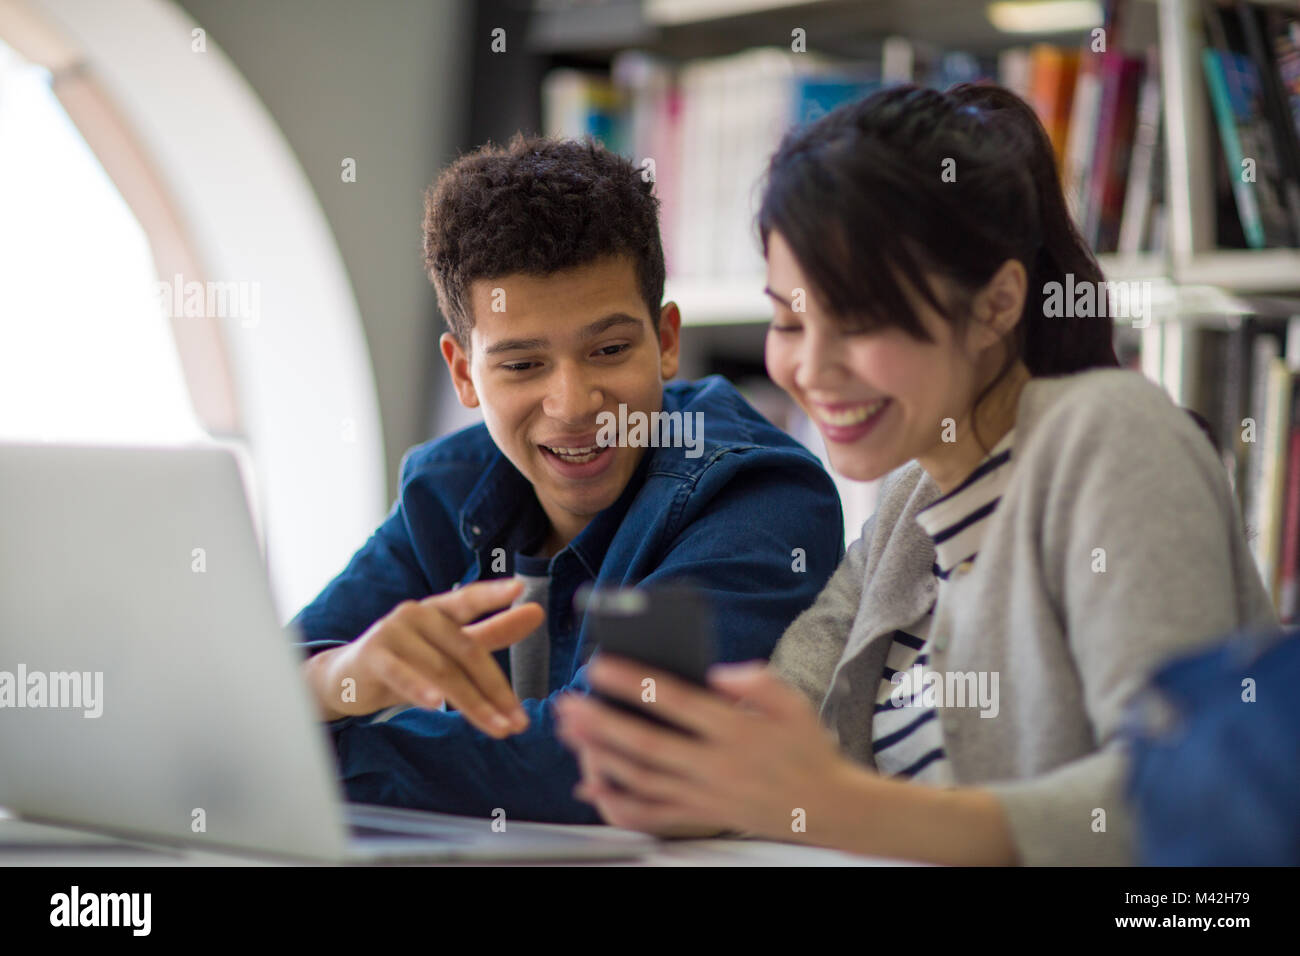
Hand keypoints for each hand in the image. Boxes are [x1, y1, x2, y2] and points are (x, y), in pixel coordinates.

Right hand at [307, 579, 542, 737]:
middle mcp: (417, 614)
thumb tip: (536, 612)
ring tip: (498, 728)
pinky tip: (438, 706)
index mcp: (440, 609)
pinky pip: (402, 675)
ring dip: (472, 704)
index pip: (469, 599)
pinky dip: (420, 691)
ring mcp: (393, 632)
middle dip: (496, 690)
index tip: (521, 588)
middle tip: (520, 721)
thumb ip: (492, 632)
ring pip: (442, 670)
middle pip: (466, 651)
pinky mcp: (373, 656)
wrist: (347, 679)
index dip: (493, 594)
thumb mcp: (450, 648)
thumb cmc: (408, 660)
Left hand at [555, 656, 852, 839]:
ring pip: (642, 779)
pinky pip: (652, 814)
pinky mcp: (701, 816)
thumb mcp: (794, 704)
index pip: (676, 702)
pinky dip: (619, 804)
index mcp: (736, 731)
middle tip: (568, 703)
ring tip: (570, 732)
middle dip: (601, 723)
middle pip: (647, 744)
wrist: (827, 808)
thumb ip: (758, 681)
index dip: (634, 683)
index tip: (600, 665)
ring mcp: (705, 796)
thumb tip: (716, 672)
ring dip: (601, 756)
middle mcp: (716, 766)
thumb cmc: (806, 749)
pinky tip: (593, 787)